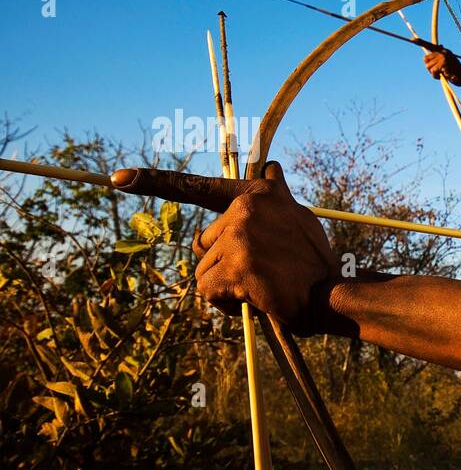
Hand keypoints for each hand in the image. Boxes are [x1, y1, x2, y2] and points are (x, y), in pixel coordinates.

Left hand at [111, 162, 339, 323]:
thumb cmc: (314, 263)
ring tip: (261, 288)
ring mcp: (240, 235)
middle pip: (204, 242)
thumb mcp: (298, 218)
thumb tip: (269, 166)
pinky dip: (225, 304)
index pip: (198, 187)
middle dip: (223, 264)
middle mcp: (247, 207)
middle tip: (261, 274)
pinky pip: (207, 290)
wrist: (333, 294)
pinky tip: (254, 300)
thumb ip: (274, 197)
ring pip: (204, 269)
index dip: (153, 182)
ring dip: (225, 286)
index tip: (117, 179)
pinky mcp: (236, 265)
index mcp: (259, 194)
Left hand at [422, 45, 460, 85]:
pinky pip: (433, 71)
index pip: (429, 45)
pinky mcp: (443, 64)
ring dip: (433, 73)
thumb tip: (436, 49)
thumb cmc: (456, 72)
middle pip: (425, 59)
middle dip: (429, 67)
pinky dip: (435, 76)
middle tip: (437, 72)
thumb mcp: (449, 61)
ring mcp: (443, 57)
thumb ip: (441, 56)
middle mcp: (442, 52)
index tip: (411, 39)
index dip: (420, 42)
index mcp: (443, 50)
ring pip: (428, 66)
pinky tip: (443, 76)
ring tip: (441, 74)